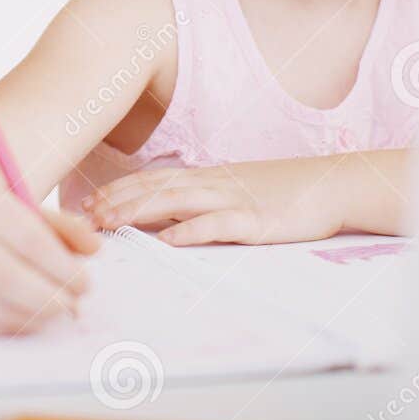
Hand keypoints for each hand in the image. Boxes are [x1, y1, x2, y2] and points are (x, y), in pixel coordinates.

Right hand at [0, 191, 100, 334]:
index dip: (61, 266)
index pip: (27, 239)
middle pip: (3, 276)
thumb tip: (95, 248)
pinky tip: (29, 316)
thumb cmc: (3, 228)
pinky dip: (14, 326)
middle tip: (72, 305)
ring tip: (55, 310)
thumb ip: (68, 230)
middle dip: (47, 297)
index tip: (85, 283)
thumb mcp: (34, 216)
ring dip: (35, 315)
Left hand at [80, 157, 352, 245]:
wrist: (334, 184)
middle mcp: (213, 183)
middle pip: (154, 188)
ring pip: (176, 201)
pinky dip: (189, 232)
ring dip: (138, 212)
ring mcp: (233, 199)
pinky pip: (217, 225)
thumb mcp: (236, 190)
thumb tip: (167, 218)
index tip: (88, 202)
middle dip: (116, 201)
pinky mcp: (256, 221)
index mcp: (207, 177)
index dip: (117, 190)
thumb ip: (203, 201)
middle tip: (84, 216)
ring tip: (109, 223)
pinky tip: (166, 242)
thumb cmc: (285, 191)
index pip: (152, 179)